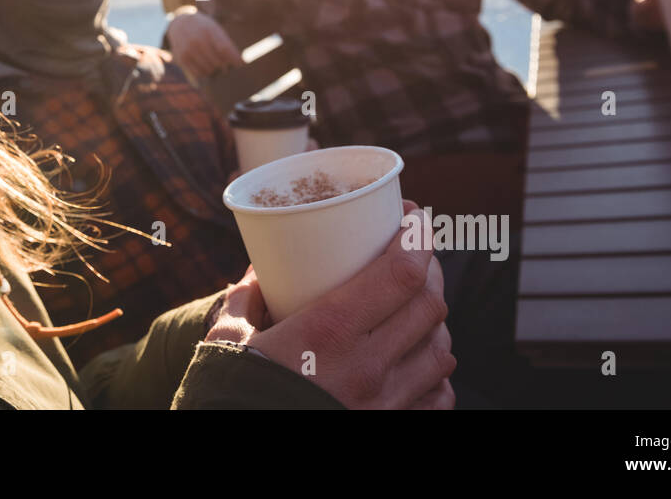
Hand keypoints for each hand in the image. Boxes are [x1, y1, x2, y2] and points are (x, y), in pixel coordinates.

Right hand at [166, 6, 243, 78]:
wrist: (180, 23)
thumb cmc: (204, 28)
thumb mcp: (216, 29)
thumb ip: (227, 44)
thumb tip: (240, 63)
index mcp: (209, 31)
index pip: (224, 49)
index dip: (234, 59)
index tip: (240, 64)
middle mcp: (198, 40)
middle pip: (218, 62)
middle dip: (225, 67)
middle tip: (226, 66)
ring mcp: (188, 50)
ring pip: (209, 70)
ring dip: (215, 71)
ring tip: (216, 66)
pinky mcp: (182, 59)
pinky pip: (198, 73)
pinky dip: (205, 73)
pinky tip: (206, 66)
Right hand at [204, 200, 455, 408]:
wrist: (241, 456)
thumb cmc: (230, 393)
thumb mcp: (229, 338)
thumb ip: (246, 298)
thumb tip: (260, 268)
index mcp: (328, 332)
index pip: (400, 273)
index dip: (417, 236)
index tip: (413, 215)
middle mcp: (367, 368)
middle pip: (430, 304)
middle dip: (430, 269)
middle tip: (416, 253)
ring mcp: (384, 405)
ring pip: (441, 349)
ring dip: (435, 320)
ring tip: (419, 304)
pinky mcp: (390, 429)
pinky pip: (437, 396)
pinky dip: (436, 372)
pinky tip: (419, 359)